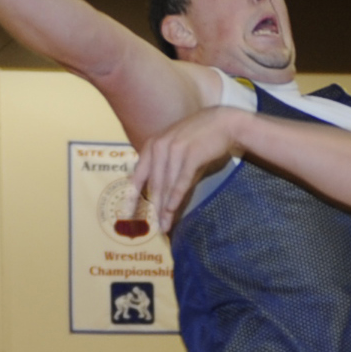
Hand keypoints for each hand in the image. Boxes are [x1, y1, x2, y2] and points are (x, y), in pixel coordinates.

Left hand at [126, 106, 248, 235]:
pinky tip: (172, 210)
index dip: (132, 196)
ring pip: (166, 185)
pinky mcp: (190, 155)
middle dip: (153, 208)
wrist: (223, 123)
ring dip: (164, 208)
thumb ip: (166, 169)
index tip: (127, 213)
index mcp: (152, 145)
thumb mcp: (176, 150)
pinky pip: (181, 181)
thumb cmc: (200, 139)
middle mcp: (159, 146)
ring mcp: (174, 150)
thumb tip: (159, 196)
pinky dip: (176, 198)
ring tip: (164, 226)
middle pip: (154, 184)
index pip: (138, 175)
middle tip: (154, 227)